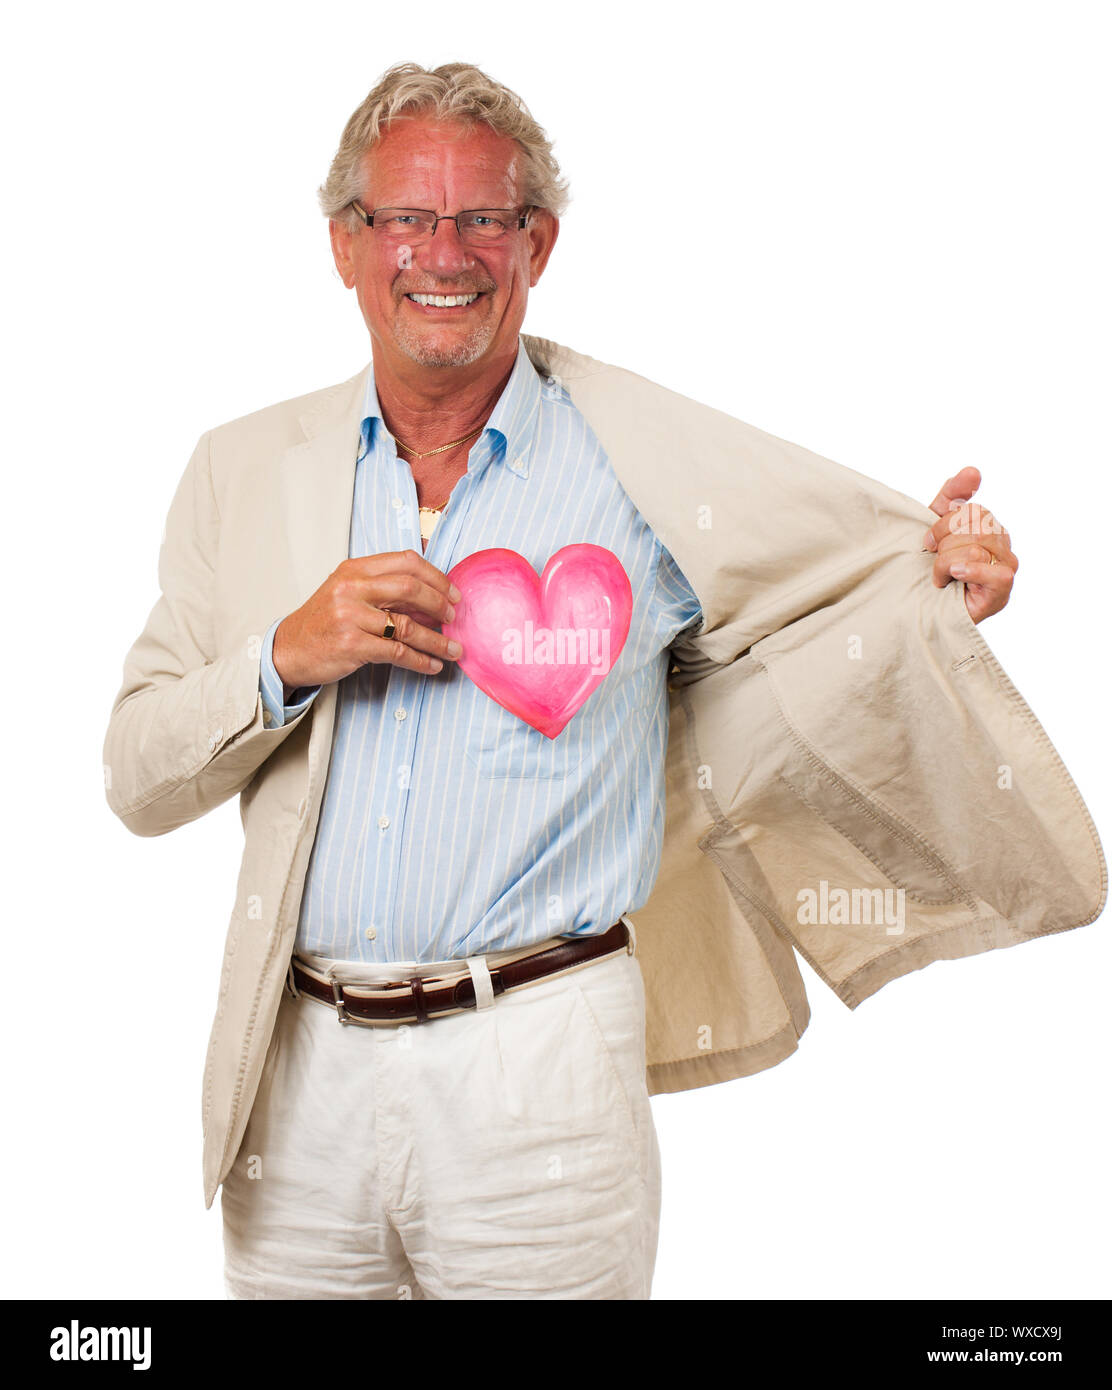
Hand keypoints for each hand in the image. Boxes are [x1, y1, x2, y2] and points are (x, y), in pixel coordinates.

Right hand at [272, 549, 462, 688]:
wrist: (288, 649)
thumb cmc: (324, 621)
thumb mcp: (349, 593)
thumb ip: (385, 590)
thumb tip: (434, 601)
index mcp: (355, 569)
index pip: (406, 561)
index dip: (436, 577)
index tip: (453, 593)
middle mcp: (352, 588)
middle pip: (410, 588)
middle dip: (440, 604)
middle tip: (454, 618)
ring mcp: (350, 617)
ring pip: (407, 626)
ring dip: (437, 640)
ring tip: (455, 649)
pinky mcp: (351, 645)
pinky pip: (397, 653)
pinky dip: (421, 661)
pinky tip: (434, 665)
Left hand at [922, 467, 1017, 623]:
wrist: (921, 608)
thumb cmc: (931, 567)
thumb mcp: (936, 526)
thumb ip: (952, 496)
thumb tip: (973, 470)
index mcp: (989, 526)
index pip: (971, 510)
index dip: (942, 525)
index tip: (927, 544)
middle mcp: (1003, 544)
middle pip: (975, 526)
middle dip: (943, 545)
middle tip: (933, 562)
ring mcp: (1006, 567)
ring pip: (975, 548)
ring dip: (946, 564)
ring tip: (942, 578)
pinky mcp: (1003, 590)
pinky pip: (992, 571)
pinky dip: (966, 572)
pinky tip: (954, 578)